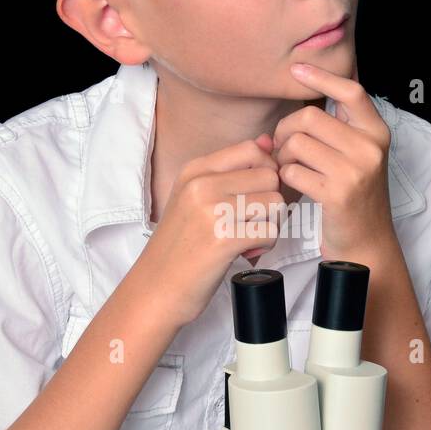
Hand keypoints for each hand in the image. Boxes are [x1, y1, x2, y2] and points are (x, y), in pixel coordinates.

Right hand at [137, 133, 286, 326]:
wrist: (156, 289)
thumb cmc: (181, 245)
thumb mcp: (195, 198)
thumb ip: (230, 170)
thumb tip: (268, 141)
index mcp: (194, 170)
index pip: (252, 149)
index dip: (265, 172)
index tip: (253, 195)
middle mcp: (201, 185)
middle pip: (270, 176)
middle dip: (270, 202)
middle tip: (251, 223)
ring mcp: (211, 211)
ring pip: (275, 203)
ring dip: (270, 224)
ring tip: (248, 238)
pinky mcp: (223, 240)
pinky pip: (271, 231)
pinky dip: (266, 245)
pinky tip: (246, 252)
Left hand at [273, 63, 394, 259]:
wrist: (367, 242)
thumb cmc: (354, 196)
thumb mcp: (358, 155)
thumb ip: (339, 127)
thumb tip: (302, 92)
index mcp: (376, 132)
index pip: (350, 91)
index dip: (321, 76)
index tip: (297, 69)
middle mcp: (370, 147)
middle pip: (310, 116)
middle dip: (285, 131)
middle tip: (283, 148)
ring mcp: (355, 170)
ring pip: (297, 143)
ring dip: (282, 156)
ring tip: (287, 168)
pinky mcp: (337, 194)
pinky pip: (292, 171)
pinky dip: (284, 177)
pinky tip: (292, 186)